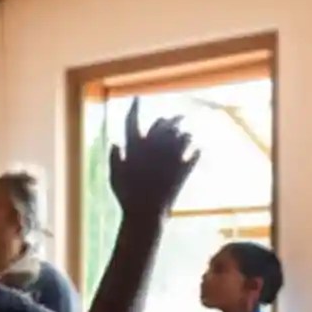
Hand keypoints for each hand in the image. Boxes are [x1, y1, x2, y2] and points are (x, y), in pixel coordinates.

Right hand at [109, 98, 199, 220]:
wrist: (146, 213)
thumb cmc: (127, 197)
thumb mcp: (114, 177)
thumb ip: (115, 158)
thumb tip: (115, 143)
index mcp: (135, 145)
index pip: (133, 119)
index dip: (134, 106)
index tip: (136, 98)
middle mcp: (155, 145)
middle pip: (163, 123)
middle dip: (170, 119)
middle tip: (176, 118)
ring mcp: (171, 155)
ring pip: (182, 135)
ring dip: (184, 133)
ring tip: (187, 133)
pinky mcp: (184, 167)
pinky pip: (194, 153)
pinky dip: (195, 150)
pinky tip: (197, 150)